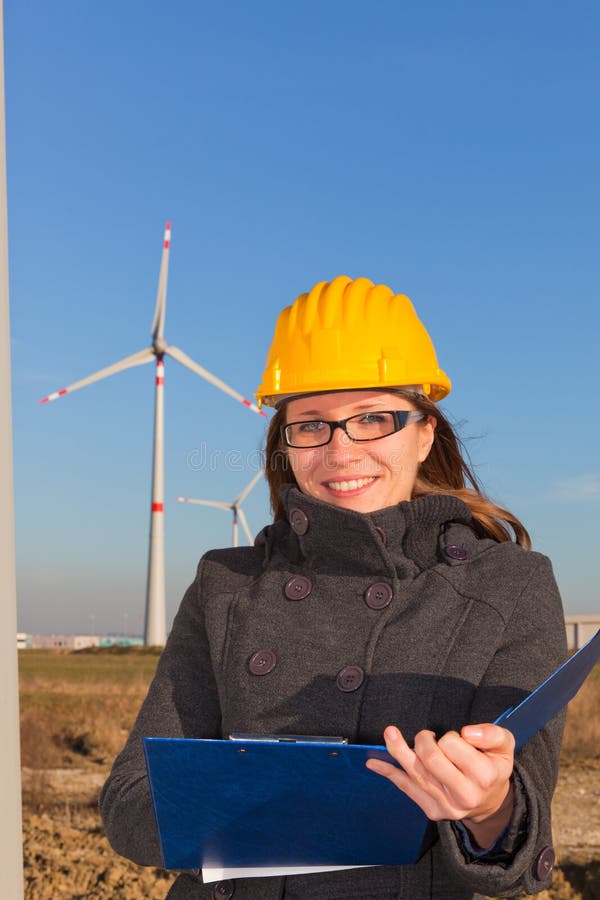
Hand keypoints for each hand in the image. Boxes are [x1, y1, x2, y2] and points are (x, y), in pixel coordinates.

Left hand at [365, 723, 514, 848]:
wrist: (491, 802)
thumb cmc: (494, 767)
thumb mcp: (505, 747)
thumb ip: (492, 734)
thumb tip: (467, 732)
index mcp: (484, 777)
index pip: (454, 747)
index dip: (450, 737)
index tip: (455, 739)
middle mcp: (464, 795)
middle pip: (430, 760)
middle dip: (424, 741)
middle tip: (428, 736)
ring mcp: (446, 805)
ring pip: (415, 773)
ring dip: (398, 750)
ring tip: (389, 733)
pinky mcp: (431, 809)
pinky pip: (406, 787)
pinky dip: (389, 772)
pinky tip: (374, 763)